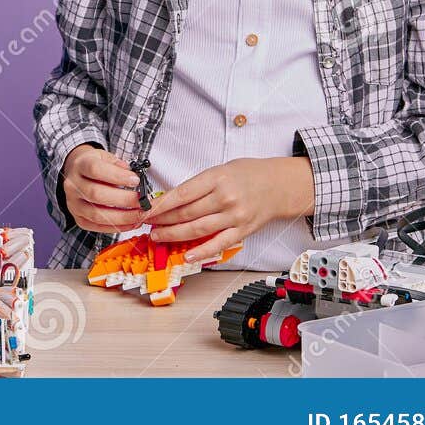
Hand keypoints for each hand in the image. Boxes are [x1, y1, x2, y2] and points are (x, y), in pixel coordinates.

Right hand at [61, 144, 144, 234]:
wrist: (77, 173)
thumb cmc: (95, 165)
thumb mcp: (105, 157)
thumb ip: (119, 165)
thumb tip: (133, 177)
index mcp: (80, 165)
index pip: (96, 170)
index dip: (117, 176)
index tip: (136, 180)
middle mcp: (73, 185)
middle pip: (96, 194)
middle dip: (124, 200)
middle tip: (142, 201)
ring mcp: (74, 204)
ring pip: (97, 215)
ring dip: (123, 217)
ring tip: (140, 214)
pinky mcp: (79, 219)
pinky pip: (98, 227)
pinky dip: (117, 227)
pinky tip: (132, 223)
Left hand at [144, 156, 315, 261]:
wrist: (279, 185)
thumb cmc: (248, 174)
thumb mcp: (220, 169)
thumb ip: (198, 185)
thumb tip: (170, 199)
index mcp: (217, 178)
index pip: (182, 194)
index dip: (160, 204)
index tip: (145, 210)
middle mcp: (226, 198)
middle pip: (186, 213)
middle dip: (162, 220)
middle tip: (146, 224)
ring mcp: (235, 216)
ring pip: (198, 229)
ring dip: (174, 235)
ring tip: (158, 236)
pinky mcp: (242, 231)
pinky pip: (218, 244)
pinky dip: (201, 252)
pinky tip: (186, 255)